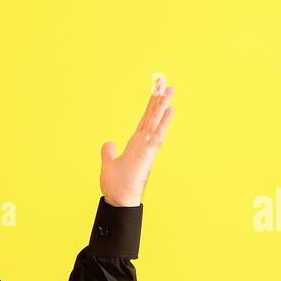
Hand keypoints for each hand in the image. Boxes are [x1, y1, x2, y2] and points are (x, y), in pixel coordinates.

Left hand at [100, 75, 175, 207]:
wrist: (119, 200)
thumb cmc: (116, 186)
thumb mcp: (109, 164)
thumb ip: (109, 152)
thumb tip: (109, 143)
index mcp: (136, 143)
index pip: (145, 119)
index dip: (151, 104)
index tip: (157, 89)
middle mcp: (144, 143)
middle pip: (152, 115)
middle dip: (158, 98)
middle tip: (165, 80)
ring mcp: (147, 147)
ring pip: (156, 121)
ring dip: (163, 105)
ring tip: (170, 88)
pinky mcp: (148, 153)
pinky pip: (158, 134)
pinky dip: (164, 122)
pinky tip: (171, 109)